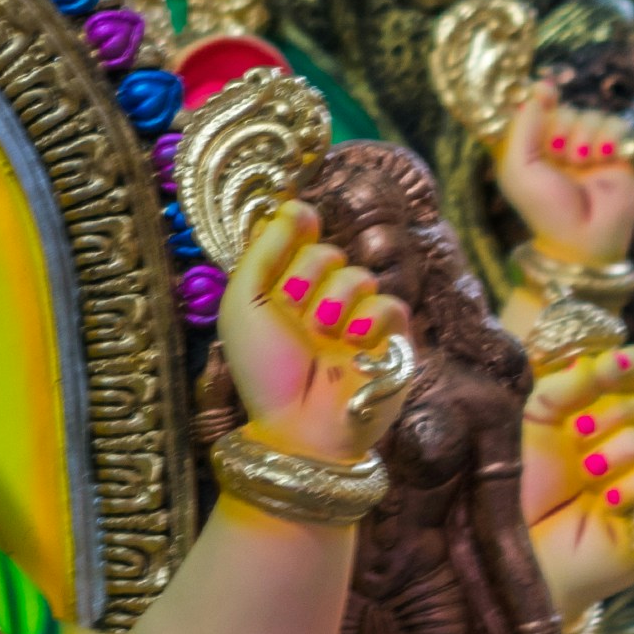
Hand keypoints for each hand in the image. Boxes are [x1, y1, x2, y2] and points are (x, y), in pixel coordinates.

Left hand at [217, 199, 414, 463]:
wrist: (298, 428)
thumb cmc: (265, 371)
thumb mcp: (243, 303)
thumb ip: (262, 250)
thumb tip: (294, 205)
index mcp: (281, 289)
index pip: (297, 233)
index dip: (296, 231)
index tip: (297, 228)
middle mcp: (318, 300)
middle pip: (326, 251)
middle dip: (306, 278)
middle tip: (294, 314)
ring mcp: (354, 320)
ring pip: (358, 275)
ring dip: (334, 304)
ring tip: (321, 337)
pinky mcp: (389, 341)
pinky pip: (390, 303)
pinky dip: (368, 320)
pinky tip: (351, 343)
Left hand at [495, 82, 633, 267]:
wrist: (584, 236)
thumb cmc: (545, 208)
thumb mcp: (518, 170)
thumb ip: (522, 128)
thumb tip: (539, 91)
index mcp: (538, 145)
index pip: (540, 106)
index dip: (542, 95)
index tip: (546, 91)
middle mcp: (566, 143)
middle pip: (566, 109)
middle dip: (562, 130)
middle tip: (560, 159)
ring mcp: (596, 146)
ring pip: (592, 115)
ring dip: (584, 139)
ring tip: (582, 165)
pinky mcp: (623, 150)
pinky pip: (618, 124)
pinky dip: (609, 139)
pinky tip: (606, 158)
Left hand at [522, 346, 633, 616]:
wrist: (504, 552)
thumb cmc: (510, 488)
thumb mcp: (529, 422)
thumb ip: (562, 385)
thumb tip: (603, 360)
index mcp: (600, 415)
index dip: (632, 366)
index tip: (607, 367)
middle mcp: (629, 446)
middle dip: (612, 415)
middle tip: (576, 437)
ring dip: (616, 452)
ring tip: (584, 474)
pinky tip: (606, 501)